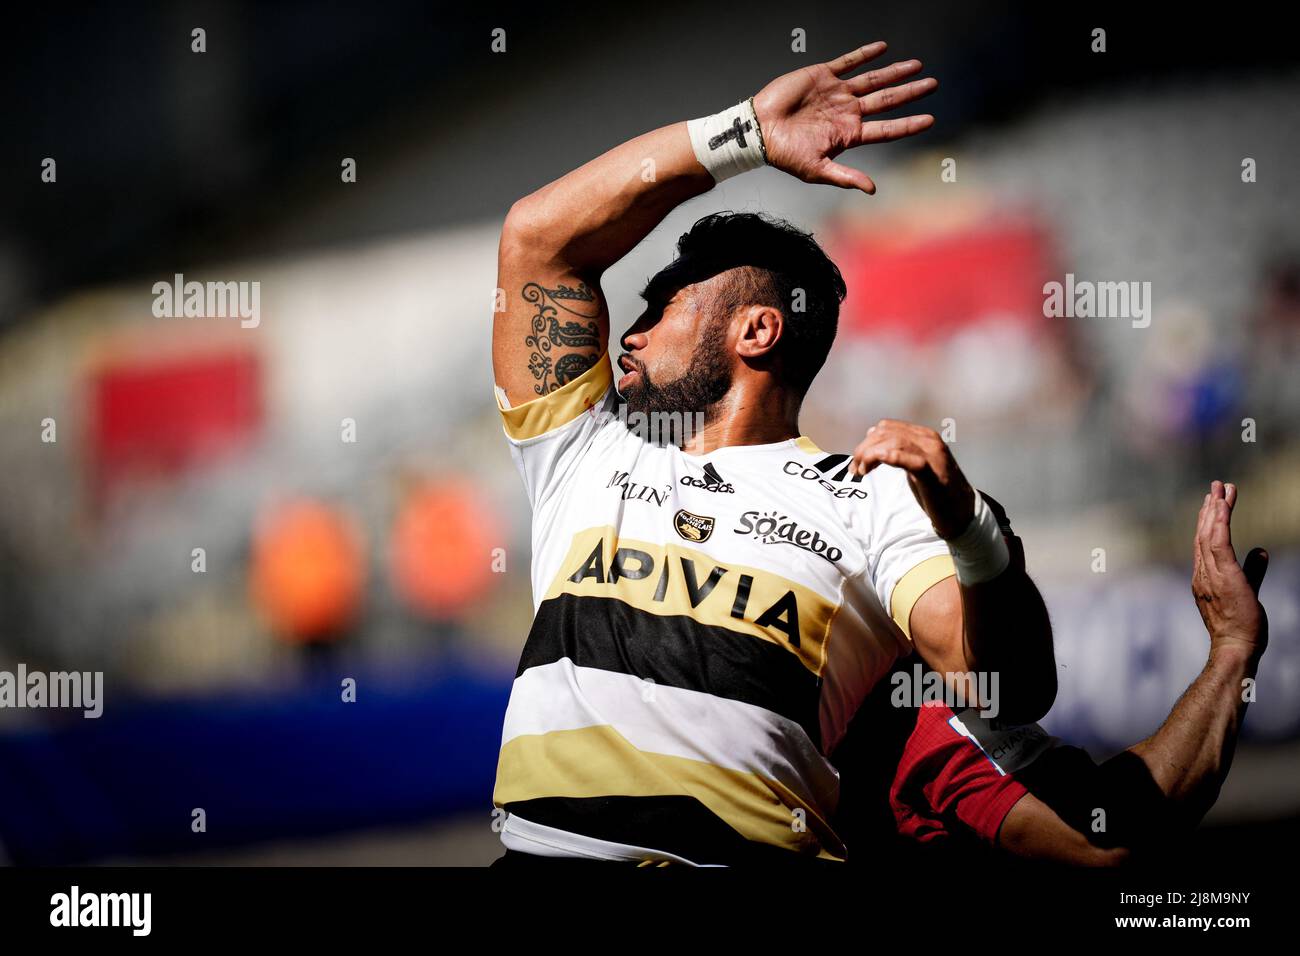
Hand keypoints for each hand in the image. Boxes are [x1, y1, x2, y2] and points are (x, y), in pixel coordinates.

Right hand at [752, 40, 937, 194]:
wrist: (759, 130)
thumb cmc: (784, 154)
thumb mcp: (817, 170)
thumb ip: (845, 177)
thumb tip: (872, 189)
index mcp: (849, 134)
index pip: (886, 129)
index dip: (908, 125)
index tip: (931, 120)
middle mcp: (847, 112)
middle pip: (886, 101)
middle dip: (910, 93)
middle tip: (934, 84)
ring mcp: (837, 93)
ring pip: (873, 80)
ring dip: (895, 73)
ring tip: (917, 66)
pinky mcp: (823, 75)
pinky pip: (849, 62)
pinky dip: (866, 54)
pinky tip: (883, 48)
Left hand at [848, 420, 973, 539]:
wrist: (961, 512)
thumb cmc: (936, 489)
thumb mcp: (916, 464)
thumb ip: (900, 450)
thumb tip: (874, 438)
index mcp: (924, 436)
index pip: (887, 427)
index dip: (867, 441)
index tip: (857, 460)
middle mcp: (929, 440)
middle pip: (886, 434)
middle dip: (864, 449)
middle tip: (855, 469)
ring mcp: (932, 455)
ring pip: (893, 443)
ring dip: (870, 456)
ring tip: (862, 472)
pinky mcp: (931, 474)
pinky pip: (907, 459)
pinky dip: (888, 457)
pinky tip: (874, 465)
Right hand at [1192, 481, 1267, 656]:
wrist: (1236, 646)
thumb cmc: (1241, 626)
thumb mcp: (1247, 592)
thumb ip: (1253, 571)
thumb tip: (1261, 551)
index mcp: (1205, 578)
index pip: (1205, 543)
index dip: (1208, 521)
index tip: (1212, 503)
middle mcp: (1202, 573)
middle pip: (1204, 534)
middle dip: (1210, 508)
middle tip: (1216, 486)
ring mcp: (1210, 574)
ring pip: (1209, 535)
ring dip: (1215, 509)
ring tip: (1220, 489)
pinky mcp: (1224, 575)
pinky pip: (1218, 543)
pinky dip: (1219, 522)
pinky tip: (1223, 506)